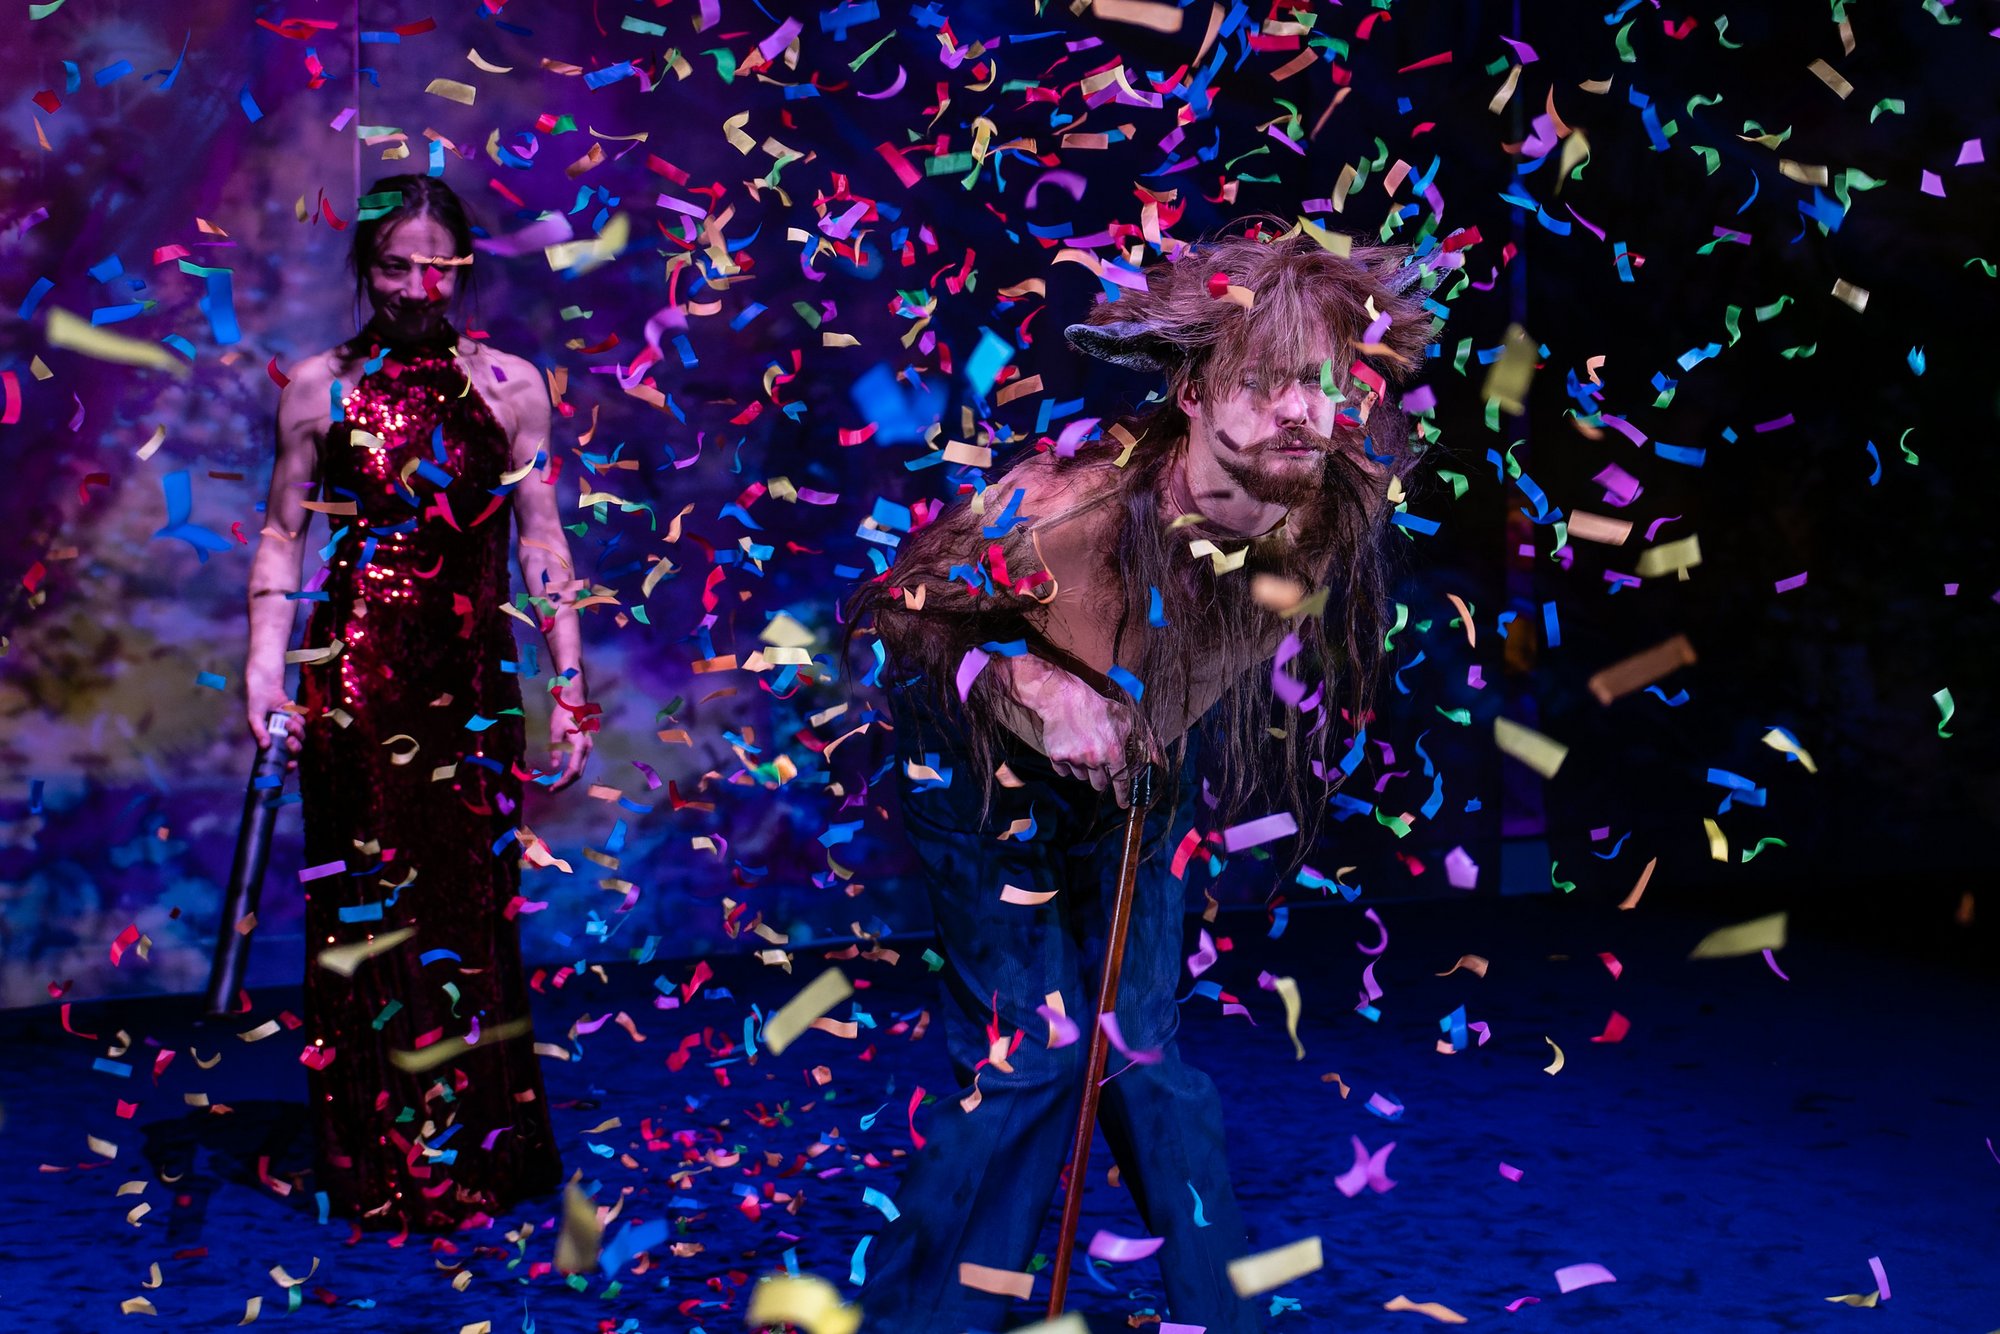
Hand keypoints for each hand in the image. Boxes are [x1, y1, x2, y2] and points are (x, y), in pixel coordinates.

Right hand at [243, 666, 300, 770]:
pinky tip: (290, 712)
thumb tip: (265, 746)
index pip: (280, 758)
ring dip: (297, 730)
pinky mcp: (295, 718)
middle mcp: (280, 736)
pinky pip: (302, 723)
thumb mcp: (254, 717)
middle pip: (295, 750)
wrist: (266, 685)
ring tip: (287, 720)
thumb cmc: (256, 703)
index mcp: (269, 740)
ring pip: (300, 736)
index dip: (287, 765)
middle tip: (290, 740)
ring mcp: (289, 728)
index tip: (290, 765)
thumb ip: (258, 731)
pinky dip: (298, 719)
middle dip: (295, 747)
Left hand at [548, 682, 594, 790]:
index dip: (563, 781)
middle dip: (566, 783)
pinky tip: (562, 774)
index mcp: (580, 746)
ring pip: (580, 769)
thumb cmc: (564, 714)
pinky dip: (572, 771)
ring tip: (555, 784)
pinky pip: (580, 763)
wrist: (575, 703)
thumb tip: (555, 767)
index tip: (552, 788)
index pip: (573, 770)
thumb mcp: (556, 731)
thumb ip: (556, 750)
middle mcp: (587, 749)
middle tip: (552, 789)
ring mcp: (588, 748)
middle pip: (579, 773)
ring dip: (569, 778)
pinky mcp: (586, 747)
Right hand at [1007, 657, 1151, 806]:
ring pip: (1081, 777)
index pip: (1121, 781)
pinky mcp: (1057, 757)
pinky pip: (1063, 771)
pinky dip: (1067, 765)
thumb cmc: (1097, 707)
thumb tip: (1157, 757)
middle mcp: (1095, 759)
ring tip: (1082, 749)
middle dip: (1100, 778)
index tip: (1123, 804)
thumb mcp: (1125, 719)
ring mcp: (1075, 759)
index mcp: (1113, 751)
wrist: (1064, 699)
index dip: (1122, 794)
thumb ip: (1143, 739)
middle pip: (1099, 784)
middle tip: (1098, 764)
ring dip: (1084, 769)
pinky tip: (1069, 749)